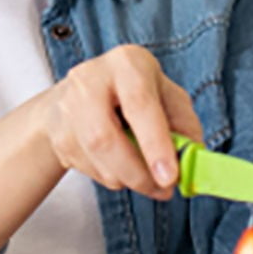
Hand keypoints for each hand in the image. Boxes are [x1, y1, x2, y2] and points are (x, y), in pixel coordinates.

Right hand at [41, 44, 205, 200]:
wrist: (79, 95)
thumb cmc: (134, 93)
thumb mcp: (166, 96)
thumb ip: (184, 125)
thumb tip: (193, 159)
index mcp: (126, 64)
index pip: (139, 104)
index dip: (155, 144)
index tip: (170, 177)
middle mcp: (90, 81)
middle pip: (106, 139)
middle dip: (139, 174)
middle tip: (163, 189)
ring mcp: (68, 109)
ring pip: (98, 161)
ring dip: (128, 179)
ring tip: (145, 175)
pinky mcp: (59, 135)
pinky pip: (90, 171)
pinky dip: (113, 177)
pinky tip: (120, 164)